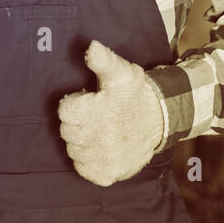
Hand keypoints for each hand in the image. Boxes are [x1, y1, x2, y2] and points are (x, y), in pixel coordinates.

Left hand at [57, 40, 165, 186]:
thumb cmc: (134, 94)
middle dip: (77, 122)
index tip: (89, 101)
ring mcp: (102, 159)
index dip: (75, 104)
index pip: (64, 111)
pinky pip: (83, 169)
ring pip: (73, 150)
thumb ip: (102, 60)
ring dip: (82, 141)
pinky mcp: (107, 175)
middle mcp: (97, 138)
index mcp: (95, 112)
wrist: (159, 120)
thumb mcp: (121, 72)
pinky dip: (87, 160)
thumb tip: (91, 47)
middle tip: (95, 116)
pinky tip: (100, 148)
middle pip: (66, 131)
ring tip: (99, 131)